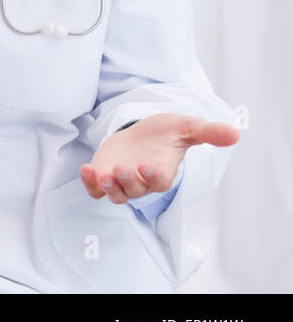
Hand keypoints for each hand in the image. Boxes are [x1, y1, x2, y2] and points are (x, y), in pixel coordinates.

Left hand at [79, 113, 239, 203]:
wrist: (140, 133)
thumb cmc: (164, 133)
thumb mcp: (185, 126)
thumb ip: (207, 132)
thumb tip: (235, 133)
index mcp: (162, 171)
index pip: (160, 181)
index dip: (154, 177)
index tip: (148, 167)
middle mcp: (141, 181)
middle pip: (136, 190)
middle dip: (128, 181)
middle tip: (123, 168)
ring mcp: (121, 182)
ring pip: (116, 194)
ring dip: (109, 186)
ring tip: (102, 173)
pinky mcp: (103, 178)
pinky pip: (95, 190)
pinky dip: (89, 184)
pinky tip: (85, 169)